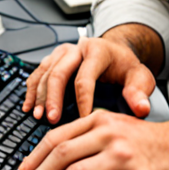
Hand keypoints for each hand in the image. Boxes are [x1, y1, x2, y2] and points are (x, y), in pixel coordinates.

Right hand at [21, 35, 155, 123]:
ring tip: (38, 116)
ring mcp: (62, 53)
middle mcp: (77, 48)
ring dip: (39, 96)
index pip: (85, 77)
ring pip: (45, 72)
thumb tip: (141, 109)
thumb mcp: (140, 77)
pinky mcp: (53, 60)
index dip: (82, 101)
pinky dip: (31, 90)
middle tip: (53, 120)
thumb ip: (140, 92)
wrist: (117, 53)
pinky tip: (28, 107)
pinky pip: (37, 73)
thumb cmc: (126, 67)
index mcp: (98, 50)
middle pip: (59, 72)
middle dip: (54, 98)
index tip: (83, 120)